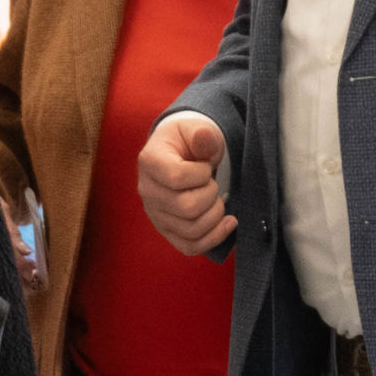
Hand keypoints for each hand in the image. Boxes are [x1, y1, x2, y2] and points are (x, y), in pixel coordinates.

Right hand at [137, 113, 234, 256]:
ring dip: (215, 215)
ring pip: (192, 230)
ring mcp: (155, 214)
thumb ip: (202, 134)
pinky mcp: (166, 231)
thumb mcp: (195, 129)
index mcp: (149, 161)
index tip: (205, 167)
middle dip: (211, 195)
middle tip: (212, 183)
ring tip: (218, 200)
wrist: (178, 155)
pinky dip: (214, 238)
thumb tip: (204, 137)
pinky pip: (190, 246)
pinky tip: (228, 223)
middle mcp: (147, 191)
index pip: (177, 177)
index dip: (201, 174)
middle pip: (187, 207)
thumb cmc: (188, 141)